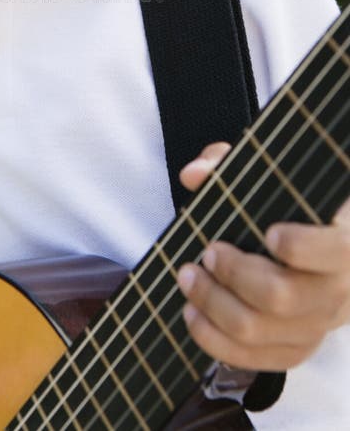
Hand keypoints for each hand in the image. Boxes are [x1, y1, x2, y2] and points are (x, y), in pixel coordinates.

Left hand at [176, 143, 349, 370]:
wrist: (313, 240)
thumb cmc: (286, 203)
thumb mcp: (263, 171)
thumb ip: (229, 162)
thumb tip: (194, 175)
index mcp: (343, 241)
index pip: (335, 250)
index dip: (302, 246)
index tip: (269, 232)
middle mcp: (338, 289)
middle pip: (282, 297)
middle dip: (234, 275)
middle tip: (207, 252)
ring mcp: (318, 325)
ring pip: (261, 332)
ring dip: (214, 306)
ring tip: (188, 278)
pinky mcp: (297, 347)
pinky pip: (257, 360)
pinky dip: (216, 341)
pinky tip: (193, 316)